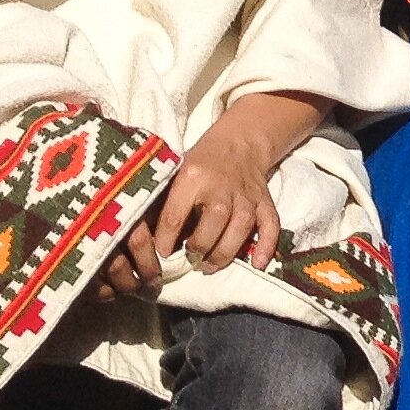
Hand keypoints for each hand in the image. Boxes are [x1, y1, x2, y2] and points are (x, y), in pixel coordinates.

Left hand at [99, 90, 327, 296]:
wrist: (239, 143)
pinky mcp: (264, 202)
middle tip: (190, 259)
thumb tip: (138, 237)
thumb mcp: (175, 173)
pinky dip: (266, 246)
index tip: (160, 255)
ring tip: (210, 266)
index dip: (165, 240)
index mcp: (192, 176)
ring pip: (240, 226)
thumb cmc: (199, 164)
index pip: (175, 214)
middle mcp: (221, 185)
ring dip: (225, 251)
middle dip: (200, 246)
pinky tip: (257, 263)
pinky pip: (270, 225)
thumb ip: (161, 202)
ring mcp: (246, 195)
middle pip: (213, 220)